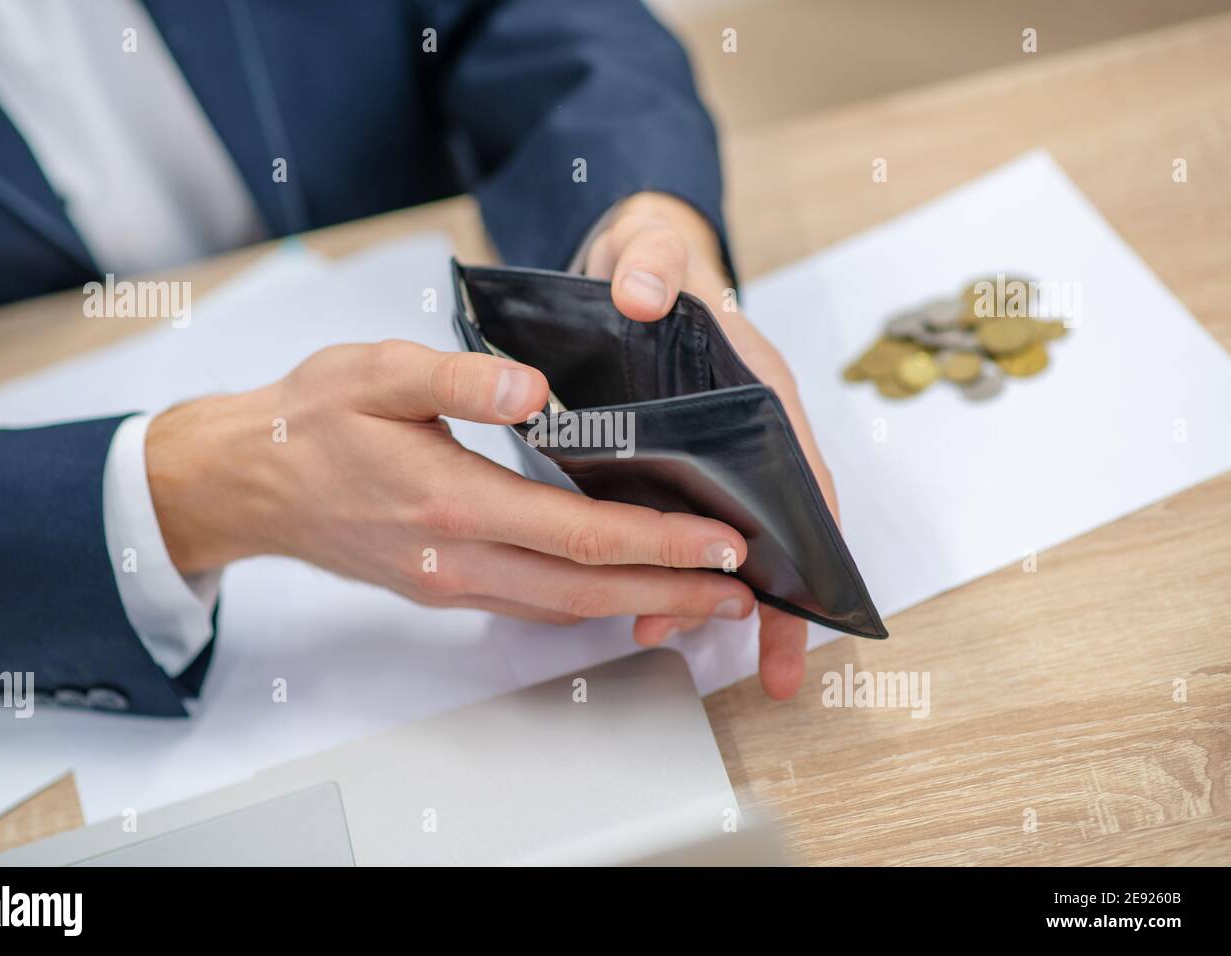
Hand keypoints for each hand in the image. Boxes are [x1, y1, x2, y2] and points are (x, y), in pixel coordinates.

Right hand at [145, 341, 757, 626]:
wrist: (250, 482)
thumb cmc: (310, 421)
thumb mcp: (373, 373)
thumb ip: (455, 379)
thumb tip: (533, 389)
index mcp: (451, 503)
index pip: (578, 534)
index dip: (656, 542)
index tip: (720, 543)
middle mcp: (458, 559)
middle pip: (586, 590)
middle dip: (672, 592)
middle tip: (742, 593)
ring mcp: (452, 582)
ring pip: (563, 607)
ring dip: (639, 604)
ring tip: (703, 598)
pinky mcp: (445, 586)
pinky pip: (533, 603)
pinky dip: (590, 602)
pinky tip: (624, 589)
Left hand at [584, 192, 840, 699]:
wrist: (626, 263)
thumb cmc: (655, 259)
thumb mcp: (651, 248)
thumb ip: (653, 259)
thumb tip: (644, 291)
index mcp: (762, 391)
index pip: (803, 474)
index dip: (815, 540)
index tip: (819, 599)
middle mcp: (747, 433)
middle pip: (779, 528)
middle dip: (782, 602)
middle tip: (781, 672)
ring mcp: (710, 455)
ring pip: (729, 540)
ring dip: (714, 597)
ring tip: (679, 642)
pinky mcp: (668, 466)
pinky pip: (680, 529)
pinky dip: (668, 570)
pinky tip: (644, 604)